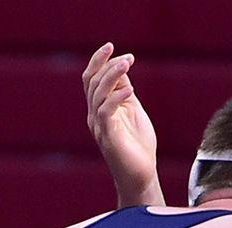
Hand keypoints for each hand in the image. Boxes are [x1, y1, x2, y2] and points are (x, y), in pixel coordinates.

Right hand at [85, 43, 161, 205]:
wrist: (141, 177)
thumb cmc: (138, 146)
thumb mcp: (132, 111)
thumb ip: (124, 92)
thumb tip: (122, 69)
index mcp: (99, 108)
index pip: (91, 79)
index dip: (97, 61)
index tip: (111, 46)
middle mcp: (94, 116)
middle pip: (92, 83)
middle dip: (107, 65)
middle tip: (127, 57)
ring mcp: (99, 127)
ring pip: (98, 95)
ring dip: (113, 76)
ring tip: (128, 63)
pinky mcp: (108, 138)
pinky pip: (106, 113)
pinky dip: (117, 98)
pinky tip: (130, 90)